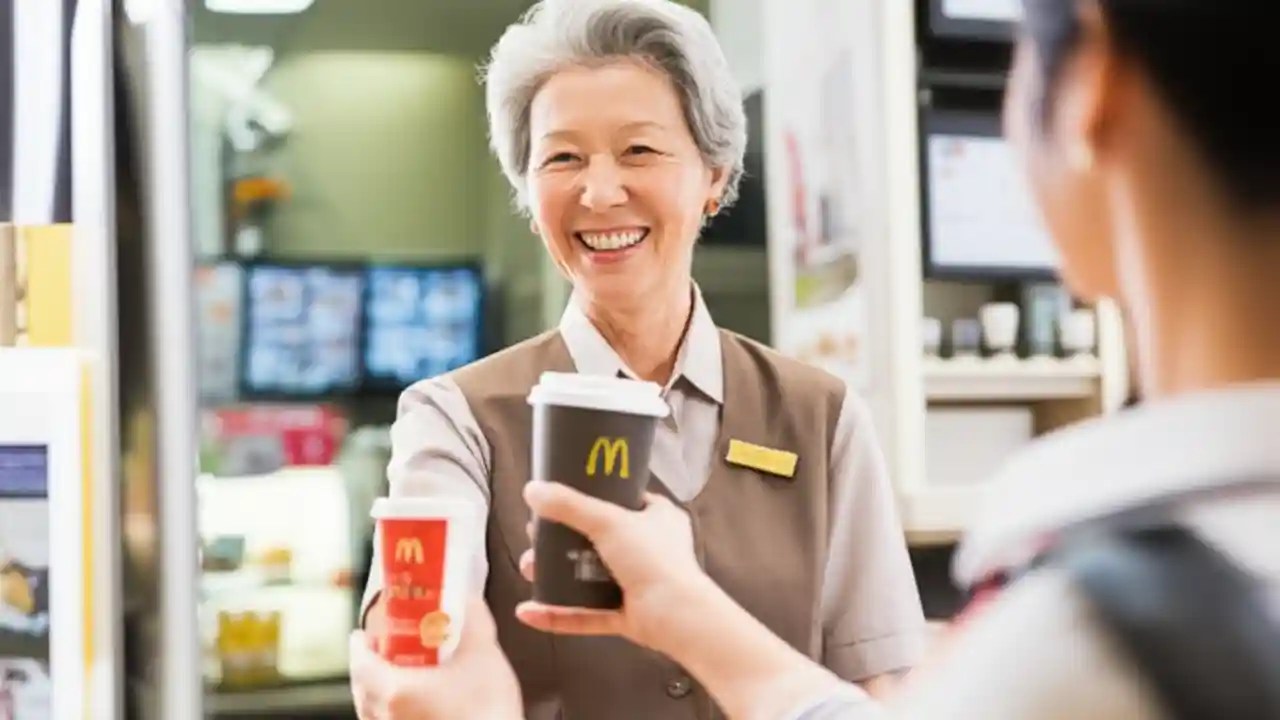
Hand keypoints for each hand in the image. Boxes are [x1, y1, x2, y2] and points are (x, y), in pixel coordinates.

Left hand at [350, 596, 522, 719]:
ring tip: (394, 680)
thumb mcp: (484, 653)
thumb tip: (469, 600)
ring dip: (375, 694)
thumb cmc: (488, 709)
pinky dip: (391, 714)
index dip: (358, 648)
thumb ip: (474, 619)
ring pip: (373, 715)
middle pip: (362, 692)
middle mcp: (388, 719)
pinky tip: (414, 708)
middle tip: (378, 652)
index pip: (361, 666)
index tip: (360, 635)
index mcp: (395, 692)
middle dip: (366, 670)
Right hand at [514, 481, 717, 654]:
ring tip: (529, 569)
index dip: (593, 497)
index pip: (623, 501)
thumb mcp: (609, 521)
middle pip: (597, 540)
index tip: (561, 498)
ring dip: (556, 576)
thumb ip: (569, 506)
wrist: (677, 616)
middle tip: (535, 536)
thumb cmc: (653, 559)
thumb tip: (532, 490)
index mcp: (658, 519)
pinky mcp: (627, 615)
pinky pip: (587, 614)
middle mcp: (649, 550)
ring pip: (589, 578)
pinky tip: (530, 611)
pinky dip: (559, 613)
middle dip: (561, 541)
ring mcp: (638, 584)